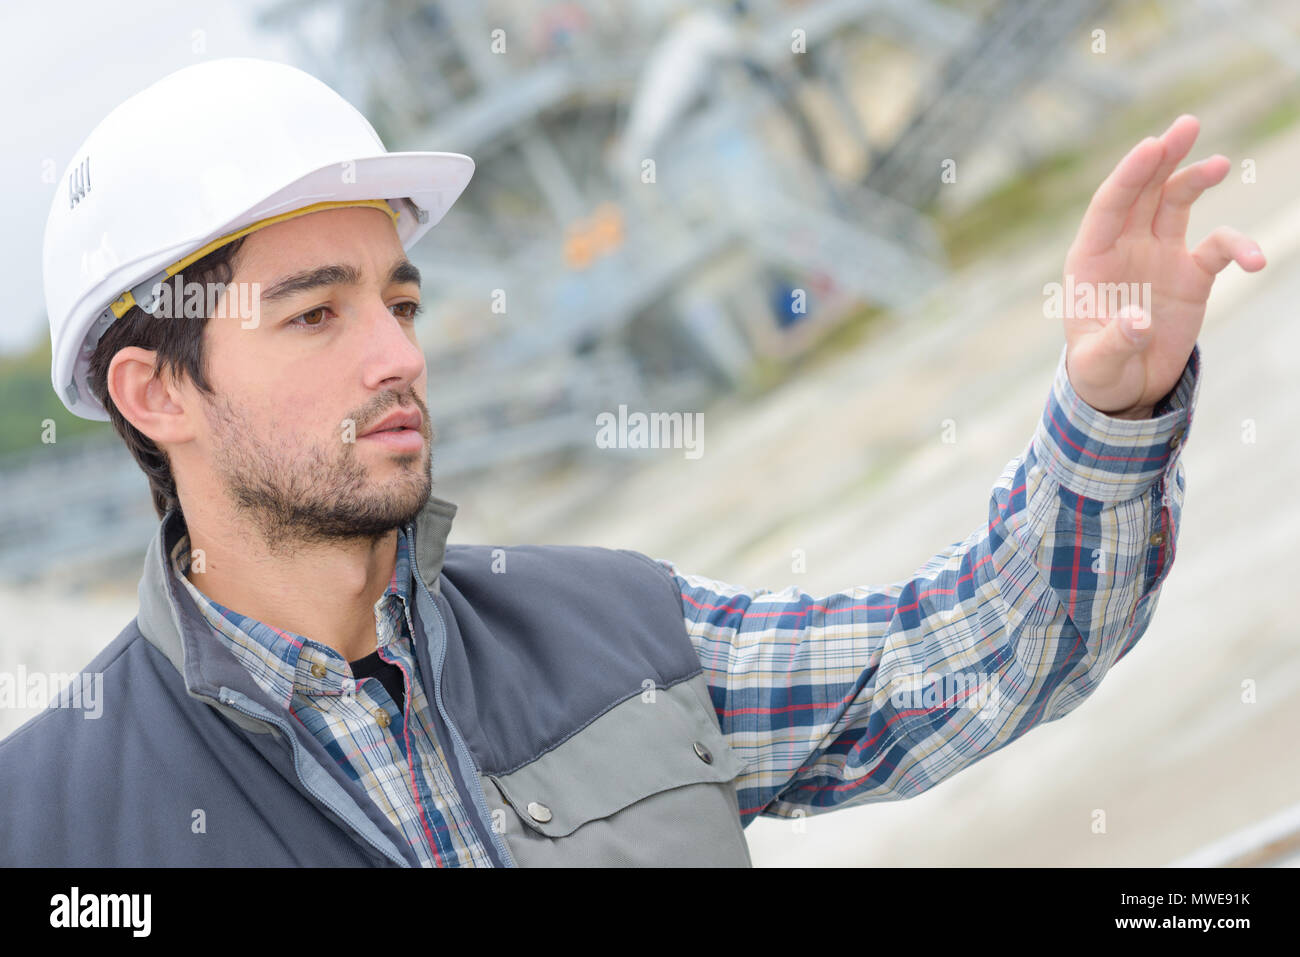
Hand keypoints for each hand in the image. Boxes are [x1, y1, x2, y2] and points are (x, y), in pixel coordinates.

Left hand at [1060, 114, 1265, 417]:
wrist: (1126, 388)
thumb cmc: (1100, 372)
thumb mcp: (1099, 365)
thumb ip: (1114, 342)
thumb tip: (1138, 321)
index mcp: (1090, 261)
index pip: (1109, 207)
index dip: (1130, 175)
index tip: (1151, 146)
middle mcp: (1124, 248)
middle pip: (1142, 192)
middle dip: (1162, 158)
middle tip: (1187, 125)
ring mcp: (1158, 256)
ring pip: (1175, 204)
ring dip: (1195, 179)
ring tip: (1220, 164)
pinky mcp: (1191, 274)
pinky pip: (1217, 248)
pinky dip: (1237, 246)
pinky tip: (1255, 260)